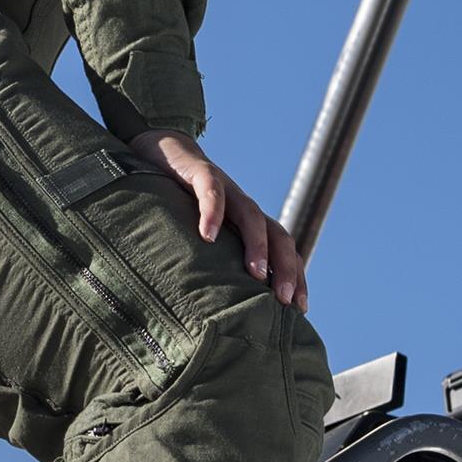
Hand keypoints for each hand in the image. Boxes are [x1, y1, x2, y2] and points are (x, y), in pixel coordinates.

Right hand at [133, 130, 307, 307]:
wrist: (161, 150)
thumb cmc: (179, 203)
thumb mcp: (199, 237)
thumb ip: (212, 264)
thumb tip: (213, 311)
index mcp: (248, 225)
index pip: (283, 251)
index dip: (295, 276)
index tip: (299, 309)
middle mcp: (243, 207)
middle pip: (278, 236)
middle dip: (285, 268)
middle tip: (283, 299)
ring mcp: (225, 188)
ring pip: (251, 215)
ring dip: (257, 245)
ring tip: (255, 274)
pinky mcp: (199, 171)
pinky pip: (211, 191)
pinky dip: (212, 212)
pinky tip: (207, 236)